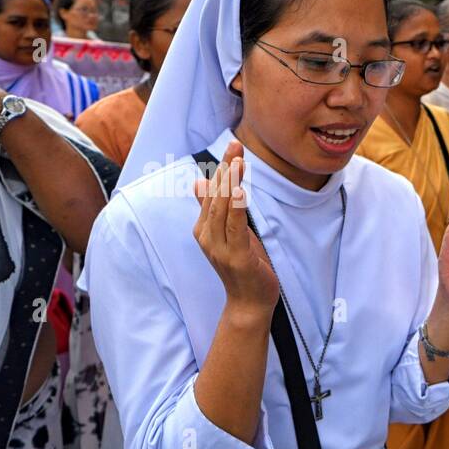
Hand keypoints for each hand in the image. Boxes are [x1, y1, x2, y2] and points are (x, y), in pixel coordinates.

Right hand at [193, 140, 277, 318]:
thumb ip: (214, 210)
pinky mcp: (236, 257)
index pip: (212, 192)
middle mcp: (207, 236)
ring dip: (231, 183)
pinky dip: (237, 208)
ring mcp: (219, 248)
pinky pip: (236, 228)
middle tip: (236, 144)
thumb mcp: (229, 233)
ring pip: (223, 209)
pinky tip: (242, 191)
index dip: (223, 168)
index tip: (234, 146)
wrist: (249, 303)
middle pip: (216, 196)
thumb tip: (200, 182)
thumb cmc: (242, 266)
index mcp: (204, 228)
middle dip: (226, 169)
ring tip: (238, 161)